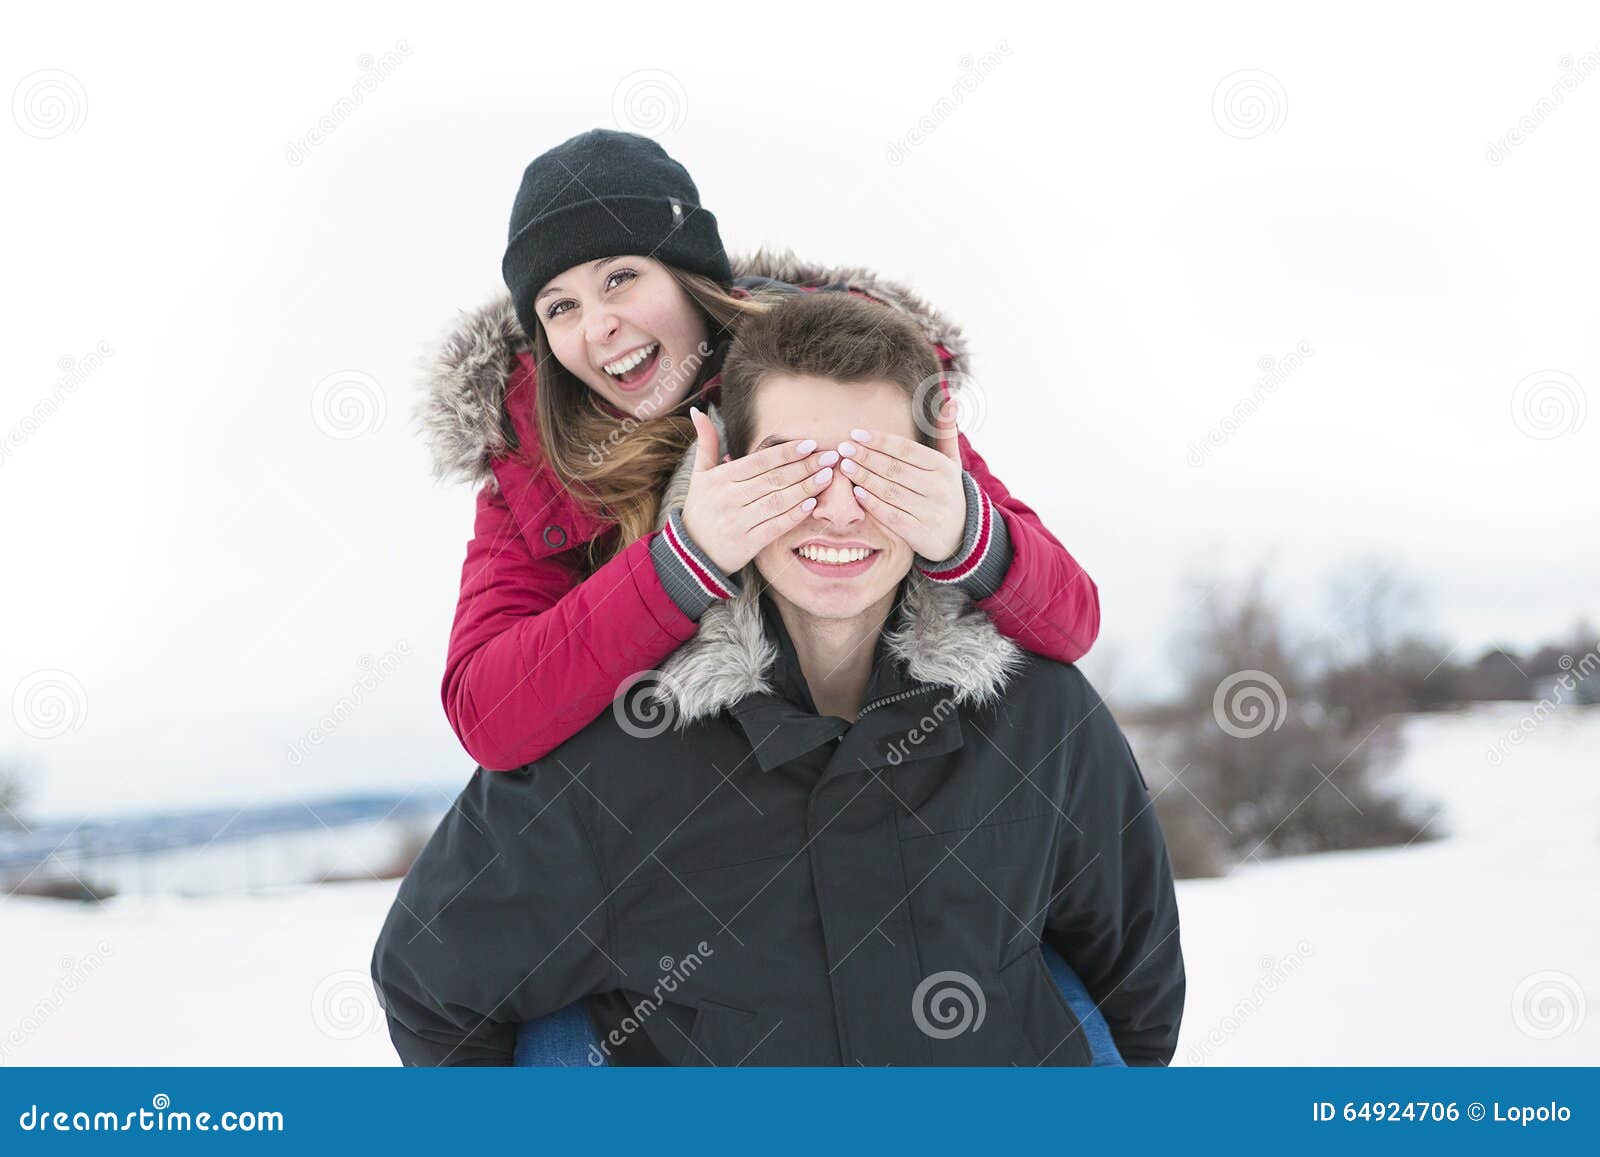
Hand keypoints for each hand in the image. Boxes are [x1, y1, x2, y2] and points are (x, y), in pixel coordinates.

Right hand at [680, 406, 840, 574]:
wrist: (692, 553)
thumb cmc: (701, 509)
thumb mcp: (699, 475)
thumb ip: (706, 443)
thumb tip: (698, 412)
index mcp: (719, 479)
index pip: (759, 461)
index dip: (785, 452)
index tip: (810, 444)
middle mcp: (728, 498)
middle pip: (773, 479)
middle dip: (804, 467)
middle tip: (830, 457)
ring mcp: (738, 522)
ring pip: (778, 501)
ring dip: (805, 488)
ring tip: (827, 476)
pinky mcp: (747, 544)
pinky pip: (775, 526)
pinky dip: (794, 515)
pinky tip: (812, 504)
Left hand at [836, 397, 965, 559]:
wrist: (962, 535)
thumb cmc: (948, 491)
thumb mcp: (952, 463)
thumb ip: (946, 433)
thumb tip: (950, 400)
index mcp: (944, 468)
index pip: (907, 450)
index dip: (880, 441)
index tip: (856, 433)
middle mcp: (938, 489)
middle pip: (895, 469)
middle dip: (866, 457)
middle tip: (844, 448)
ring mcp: (929, 512)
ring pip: (890, 492)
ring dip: (864, 478)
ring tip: (845, 466)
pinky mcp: (919, 533)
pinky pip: (891, 516)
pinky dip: (872, 504)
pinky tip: (857, 492)